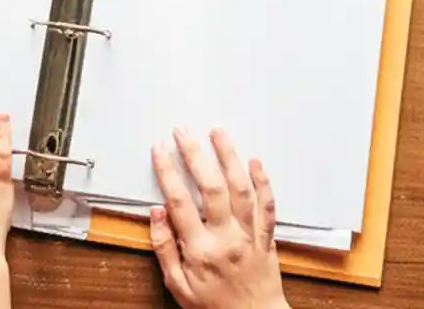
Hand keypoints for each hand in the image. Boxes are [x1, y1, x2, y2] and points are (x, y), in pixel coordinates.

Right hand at [150, 129, 289, 308]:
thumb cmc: (213, 305)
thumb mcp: (177, 285)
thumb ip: (165, 248)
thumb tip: (156, 213)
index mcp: (200, 250)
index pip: (180, 201)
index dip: (167, 172)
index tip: (159, 150)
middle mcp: (227, 237)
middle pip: (211, 187)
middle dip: (195, 154)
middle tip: (183, 132)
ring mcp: (249, 234)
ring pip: (241, 188)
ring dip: (229, 157)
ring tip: (218, 133)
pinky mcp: (266, 236)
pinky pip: (267, 205)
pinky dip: (263, 181)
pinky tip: (255, 161)